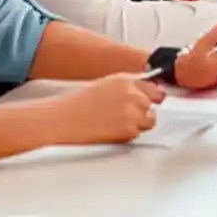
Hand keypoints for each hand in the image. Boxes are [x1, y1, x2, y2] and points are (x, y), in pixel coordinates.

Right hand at [48, 74, 163, 145]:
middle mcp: (132, 93)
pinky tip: (109, 131)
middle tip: (122, 117)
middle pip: (152, 105)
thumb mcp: (104, 86)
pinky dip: (126, 135)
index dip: (152, 97)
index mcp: (125, 80)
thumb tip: (145, 96)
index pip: (153, 88)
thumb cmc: (77, 105)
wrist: (62, 120)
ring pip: (148, 121)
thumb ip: (127, 89)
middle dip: (142, 112)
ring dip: (137, 125)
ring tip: (114, 124)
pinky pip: (136, 134)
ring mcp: (133, 111)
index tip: (151, 102)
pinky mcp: (129, 128)